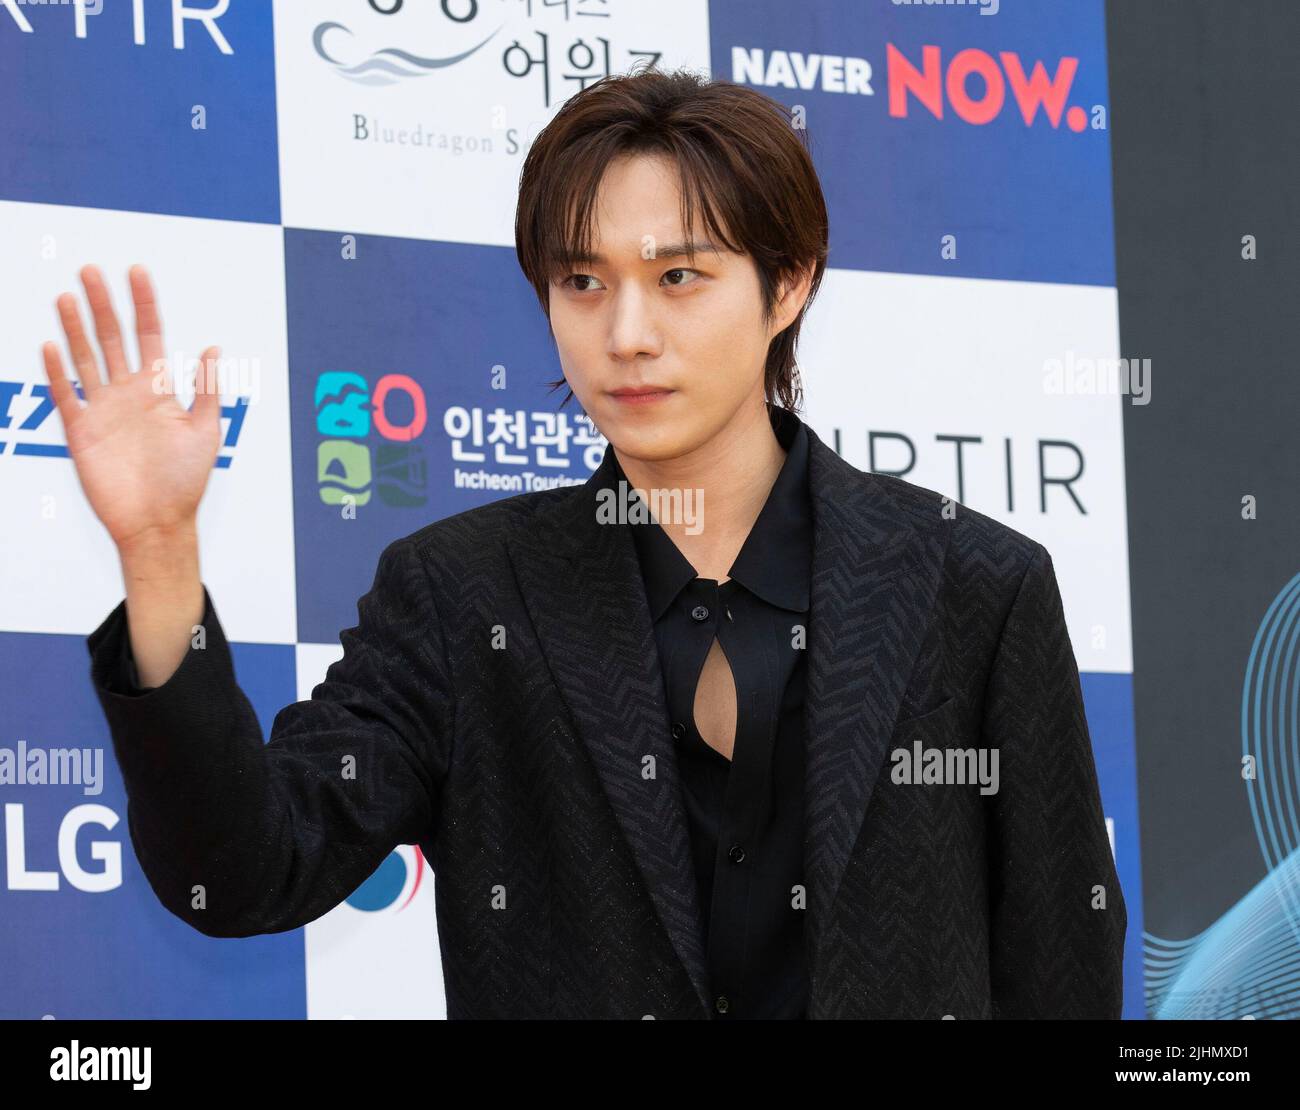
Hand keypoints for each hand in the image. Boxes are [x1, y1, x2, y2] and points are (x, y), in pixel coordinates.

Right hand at [42, 264, 220, 552]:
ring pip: (86, 359)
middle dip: (102, 304)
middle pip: (112, 338)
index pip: (149, 335)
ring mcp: (103, 410)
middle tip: (90, 270)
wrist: (158, 522)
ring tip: (67, 297)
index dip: (144, 303)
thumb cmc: (185, 481)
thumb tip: (212, 347)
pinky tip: (52, 345)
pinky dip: (58, 372)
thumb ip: (207, 389)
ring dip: (75, 328)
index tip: (137, 272)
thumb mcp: (206, 430)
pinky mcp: (81, 432)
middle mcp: (128, 393)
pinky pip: (66, 395)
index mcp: (159, 390)